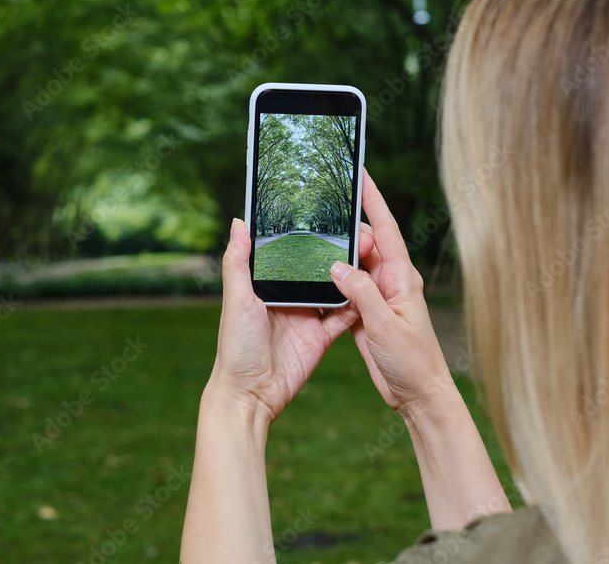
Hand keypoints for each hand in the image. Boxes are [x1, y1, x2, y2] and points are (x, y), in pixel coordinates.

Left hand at [208, 217, 373, 423]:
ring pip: (335, 290)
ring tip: (370, 255)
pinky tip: (372, 292)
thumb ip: (238, 262)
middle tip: (359, 233)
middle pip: (317, 269)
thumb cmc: (235, 347)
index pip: (290, 253)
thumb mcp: (235, 300)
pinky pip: (344, 318)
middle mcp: (289, 298)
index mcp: (266, 285)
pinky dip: (358, 307)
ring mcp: (307, 317)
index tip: (325, 215)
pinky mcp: (321, 337)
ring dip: (351, 276)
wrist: (250, 394)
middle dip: (336, 253)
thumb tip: (239, 222)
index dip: (306, 236)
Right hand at [330, 170, 456, 419]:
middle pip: (364, 244)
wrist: (418, 395)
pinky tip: (314, 276)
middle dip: (344, 229)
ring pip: (352, 266)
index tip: (360, 172)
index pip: (384, 229)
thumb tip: (336, 266)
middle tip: (320, 216)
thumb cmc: (412, 361)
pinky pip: (346, 289)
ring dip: (334, 256)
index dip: (372, 199)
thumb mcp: (384, 325)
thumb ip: (360, 293)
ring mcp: (378, 297)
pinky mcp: (366, 314)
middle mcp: (391, 282)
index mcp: (402, 277)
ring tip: (311, 241)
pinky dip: (331, 282)